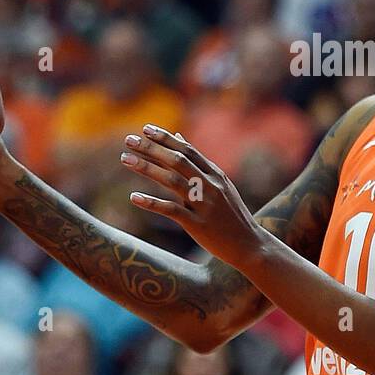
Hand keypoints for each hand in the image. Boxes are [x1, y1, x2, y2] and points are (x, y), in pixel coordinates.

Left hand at [120, 125, 265, 269]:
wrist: (249, 245)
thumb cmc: (230, 215)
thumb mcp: (219, 184)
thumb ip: (196, 163)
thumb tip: (179, 137)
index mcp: (215, 174)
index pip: (188, 150)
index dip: (166, 138)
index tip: (145, 128)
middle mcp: (210, 185)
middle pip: (178, 161)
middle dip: (152, 148)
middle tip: (129, 139)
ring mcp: (205, 204)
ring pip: (172, 181)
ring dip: (146, 168)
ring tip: (124, 159)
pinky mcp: (198, 224)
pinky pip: (172, 210)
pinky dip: (152, 203)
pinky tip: (133, 197)